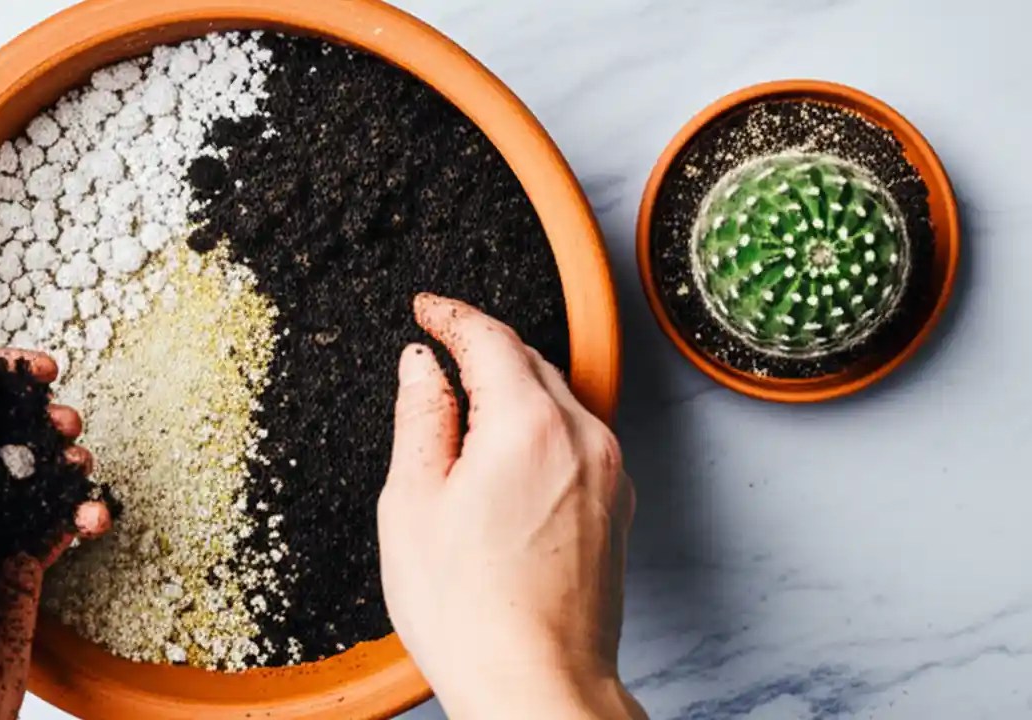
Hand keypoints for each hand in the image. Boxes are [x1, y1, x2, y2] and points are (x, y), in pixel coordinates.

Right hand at [378, 295, 644, 719]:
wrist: (538, 685)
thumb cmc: (468, 609)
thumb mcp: (413, 502)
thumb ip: (422, 417)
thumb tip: (423, 366)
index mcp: (526, 424)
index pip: (490, 338)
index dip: (452, 314)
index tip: (427, 308)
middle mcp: (581, 437)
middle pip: (530, 361)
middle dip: (483, 345)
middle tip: (440, 343)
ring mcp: (608, 473)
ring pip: (558, 400)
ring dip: (515, 385)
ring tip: (468, 399)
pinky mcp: (618, 506)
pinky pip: (577, 439)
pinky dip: (541, 426)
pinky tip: (509, 452)